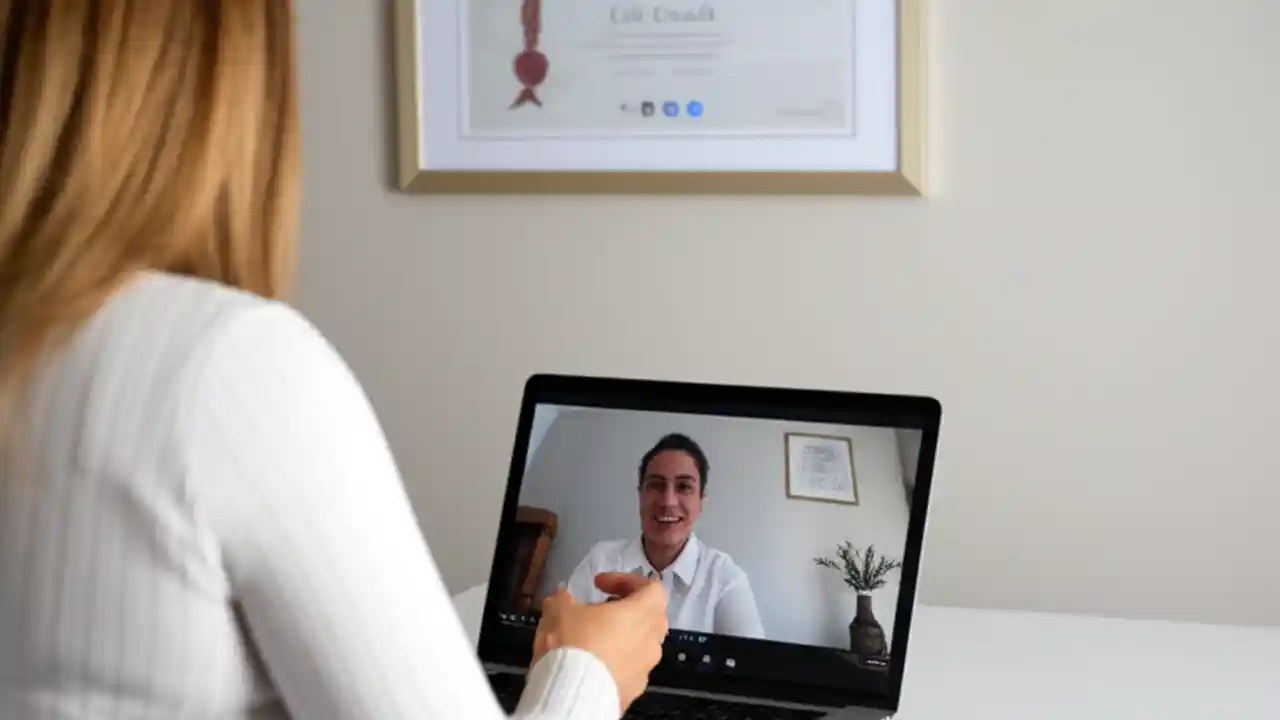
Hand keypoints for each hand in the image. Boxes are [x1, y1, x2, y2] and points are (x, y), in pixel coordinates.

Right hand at [532, 573, 668, 711]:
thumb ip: (564, 598)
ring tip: (593, 640)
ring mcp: (645, 669)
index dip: (628, 581)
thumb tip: (562, 597)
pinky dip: (617, 663)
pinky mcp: (634, 691)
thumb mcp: (559, 610)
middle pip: (652, 617)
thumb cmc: (572, 644)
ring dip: (623, 638)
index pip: (653, 588)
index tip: (600, 585)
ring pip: (642, 646)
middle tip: (601, 611)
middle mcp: (650, 641)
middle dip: (628, 610)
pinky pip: (630, 670)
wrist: (572, 697)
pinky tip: (592, 666)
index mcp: (641, 614)